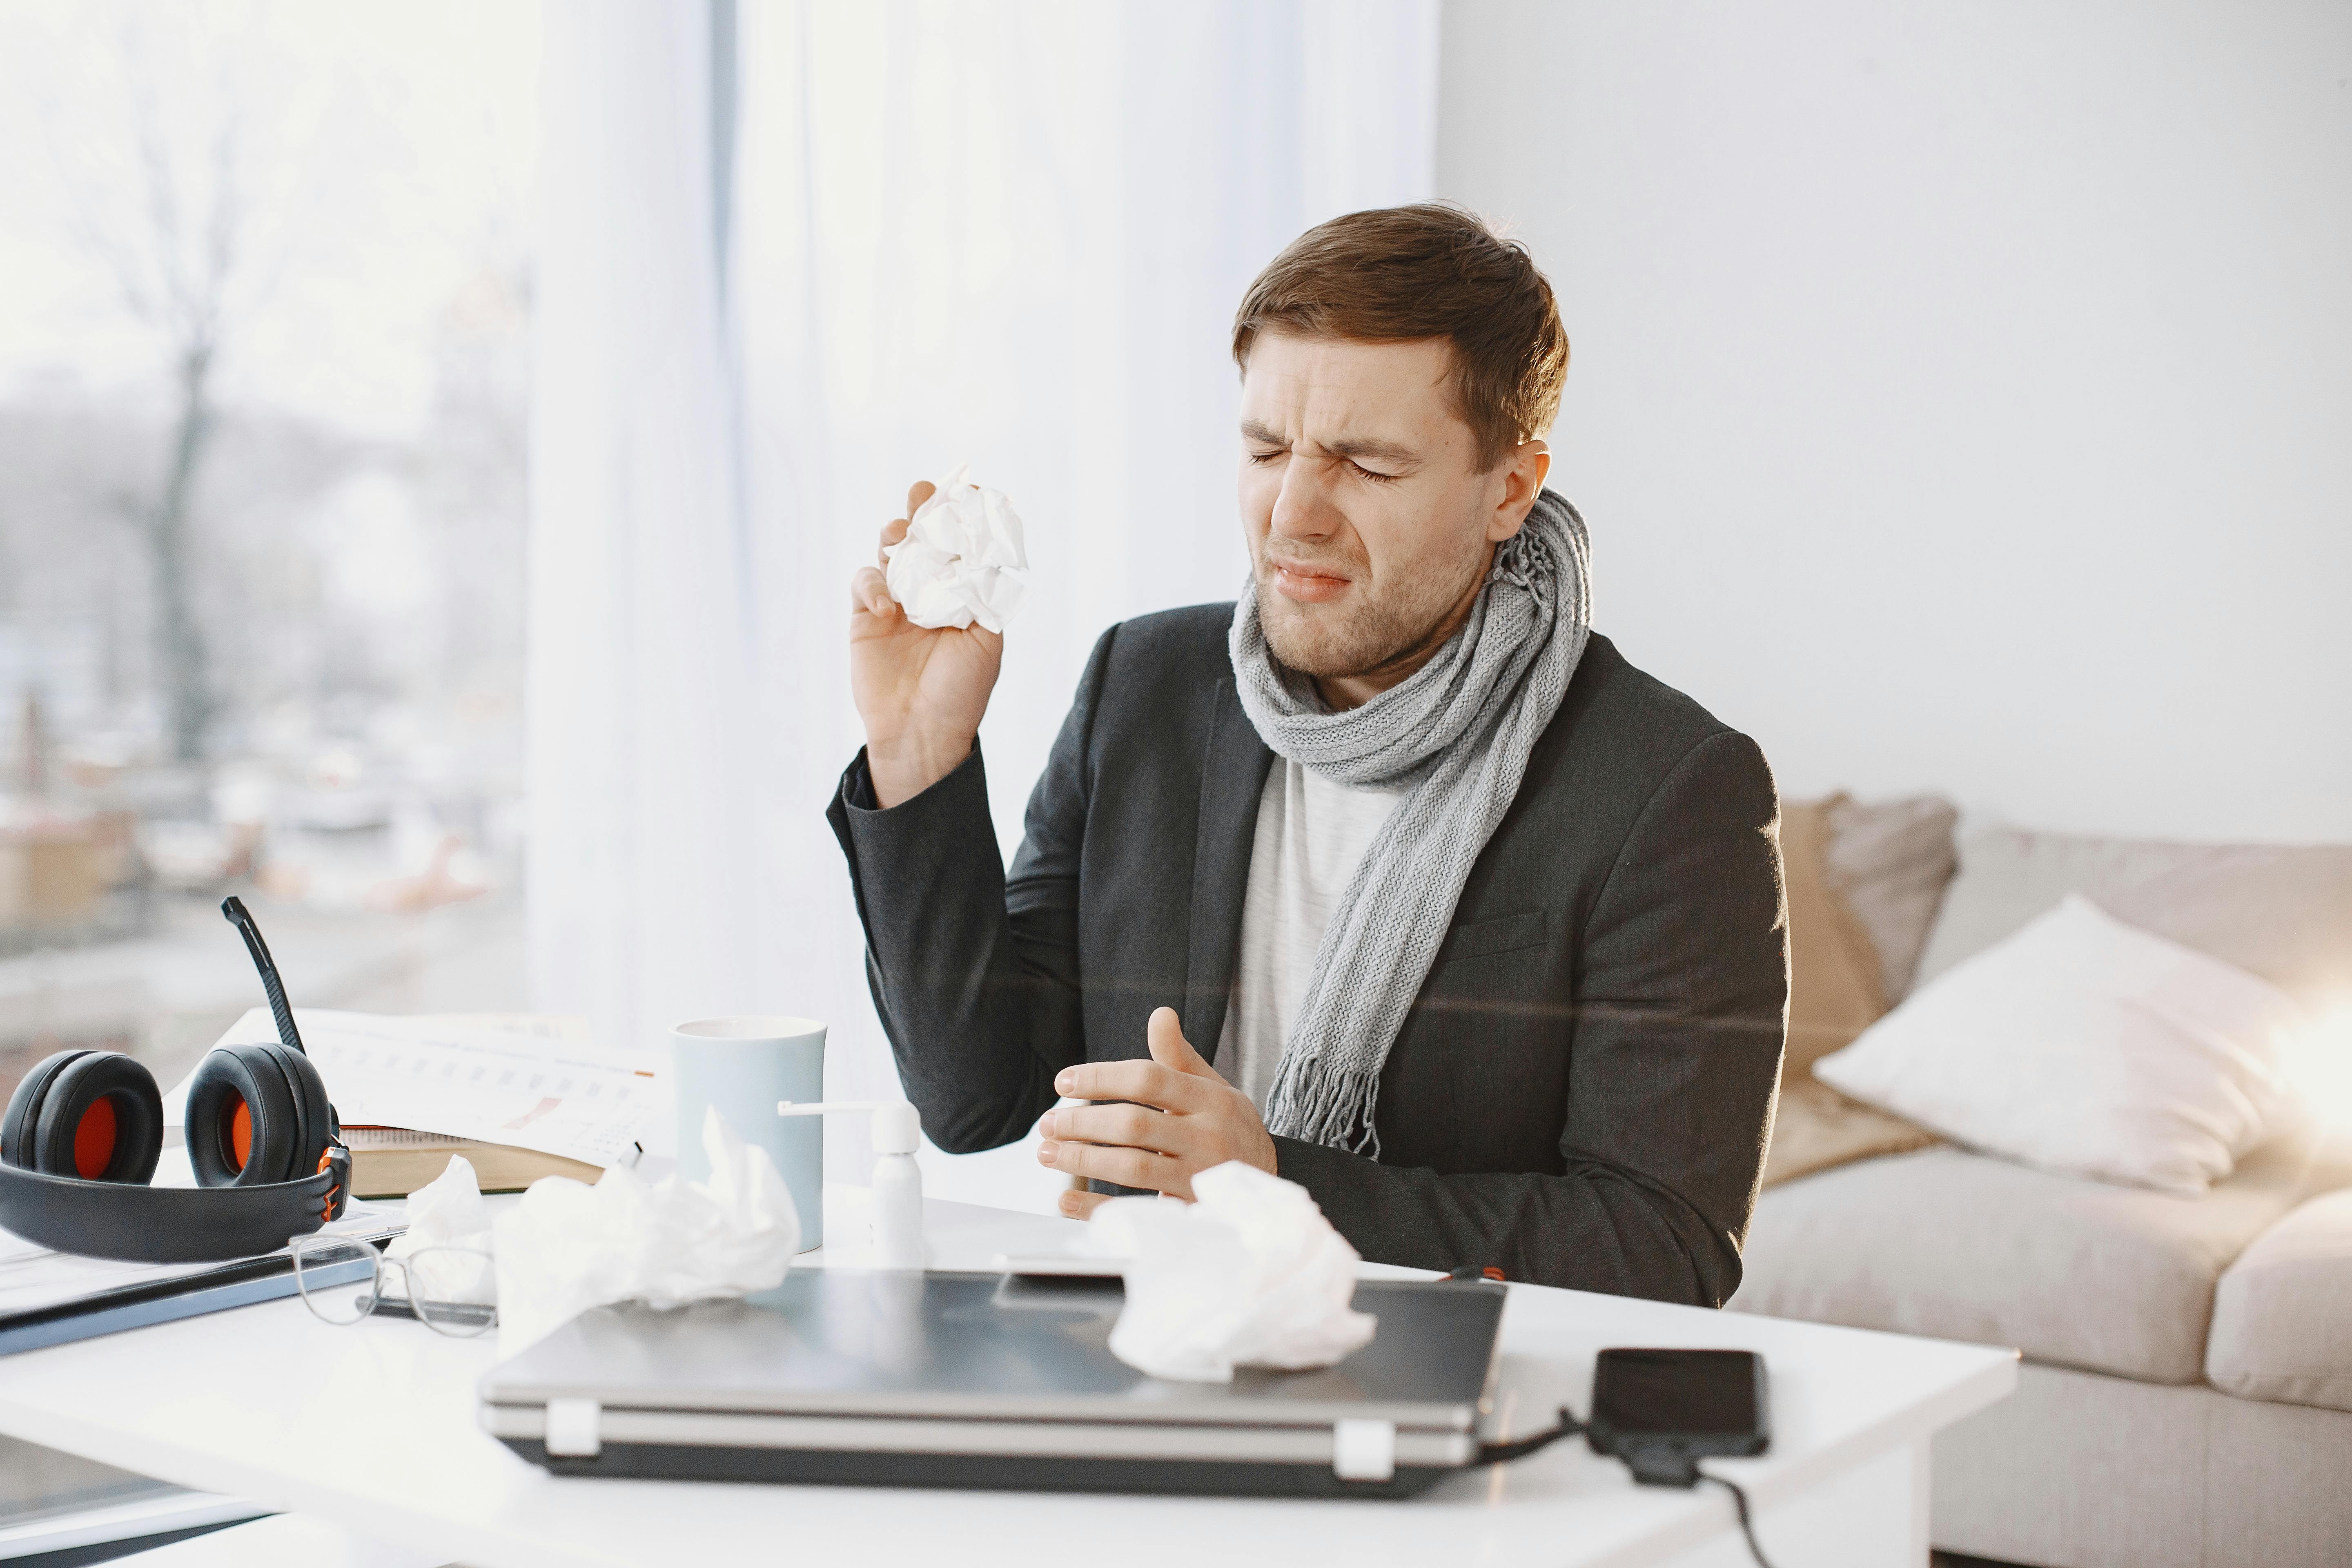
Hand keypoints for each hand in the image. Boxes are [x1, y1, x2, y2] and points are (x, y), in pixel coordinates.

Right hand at [850, 480, 1004, 806]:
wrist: (921, 732)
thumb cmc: (961, 690)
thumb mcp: (987, 640)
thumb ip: (983, 593)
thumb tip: (983, 547)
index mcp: (964, 593)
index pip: (964, 544)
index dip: (965, 517)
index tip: (971, 493)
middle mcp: (930, 591)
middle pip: (924, 537)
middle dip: (924, 510)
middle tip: (924, 493)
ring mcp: (896, 601)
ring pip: (890, 551)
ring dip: (895, 534)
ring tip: (900, 533)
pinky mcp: (865, 615)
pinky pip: (865, 582)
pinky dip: (873, 584)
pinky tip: (888, 606)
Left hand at [1041, 1007, 1277, 1218]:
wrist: (1272, 1185)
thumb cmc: (1230, 1129)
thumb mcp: (1214, 1089)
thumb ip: (1179, 1057)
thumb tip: (1159, 1014)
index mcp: (1211, 1100)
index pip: (1147, 1079)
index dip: (1100, 1078)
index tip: (1064, 1082)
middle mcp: (1207, 1137)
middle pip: (1133, 1124)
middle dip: (1082, 1123)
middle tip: (1048, 1123)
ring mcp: (1200, 1179)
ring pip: (1132, 1167)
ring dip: (1082, 1160)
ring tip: (1048, 1153)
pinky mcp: (1191, 1214)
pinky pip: (1137, 1211)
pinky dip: (1097, 1209)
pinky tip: (1065, 1201)